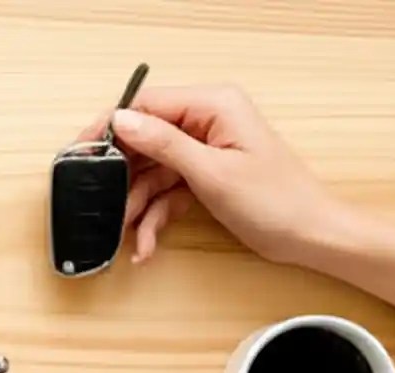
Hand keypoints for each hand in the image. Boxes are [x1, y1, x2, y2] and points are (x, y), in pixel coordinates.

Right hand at [77, 84, 346, 264]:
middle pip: (144, 140)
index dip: (111, 126)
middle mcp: (206, 120)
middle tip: (100, 204)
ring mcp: (204, 149)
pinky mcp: (204, 175)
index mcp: (213, 105)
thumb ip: (164, 143)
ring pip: (151, 172)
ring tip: (127, 237)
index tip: (81, 153)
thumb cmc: (274, 201)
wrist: (312, 237)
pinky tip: (145, 246)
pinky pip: (166, 191)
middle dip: (123, 177)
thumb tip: (121, 119)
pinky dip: (154, 216)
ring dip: (137, 205)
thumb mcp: (212, 173)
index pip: (147, 104)